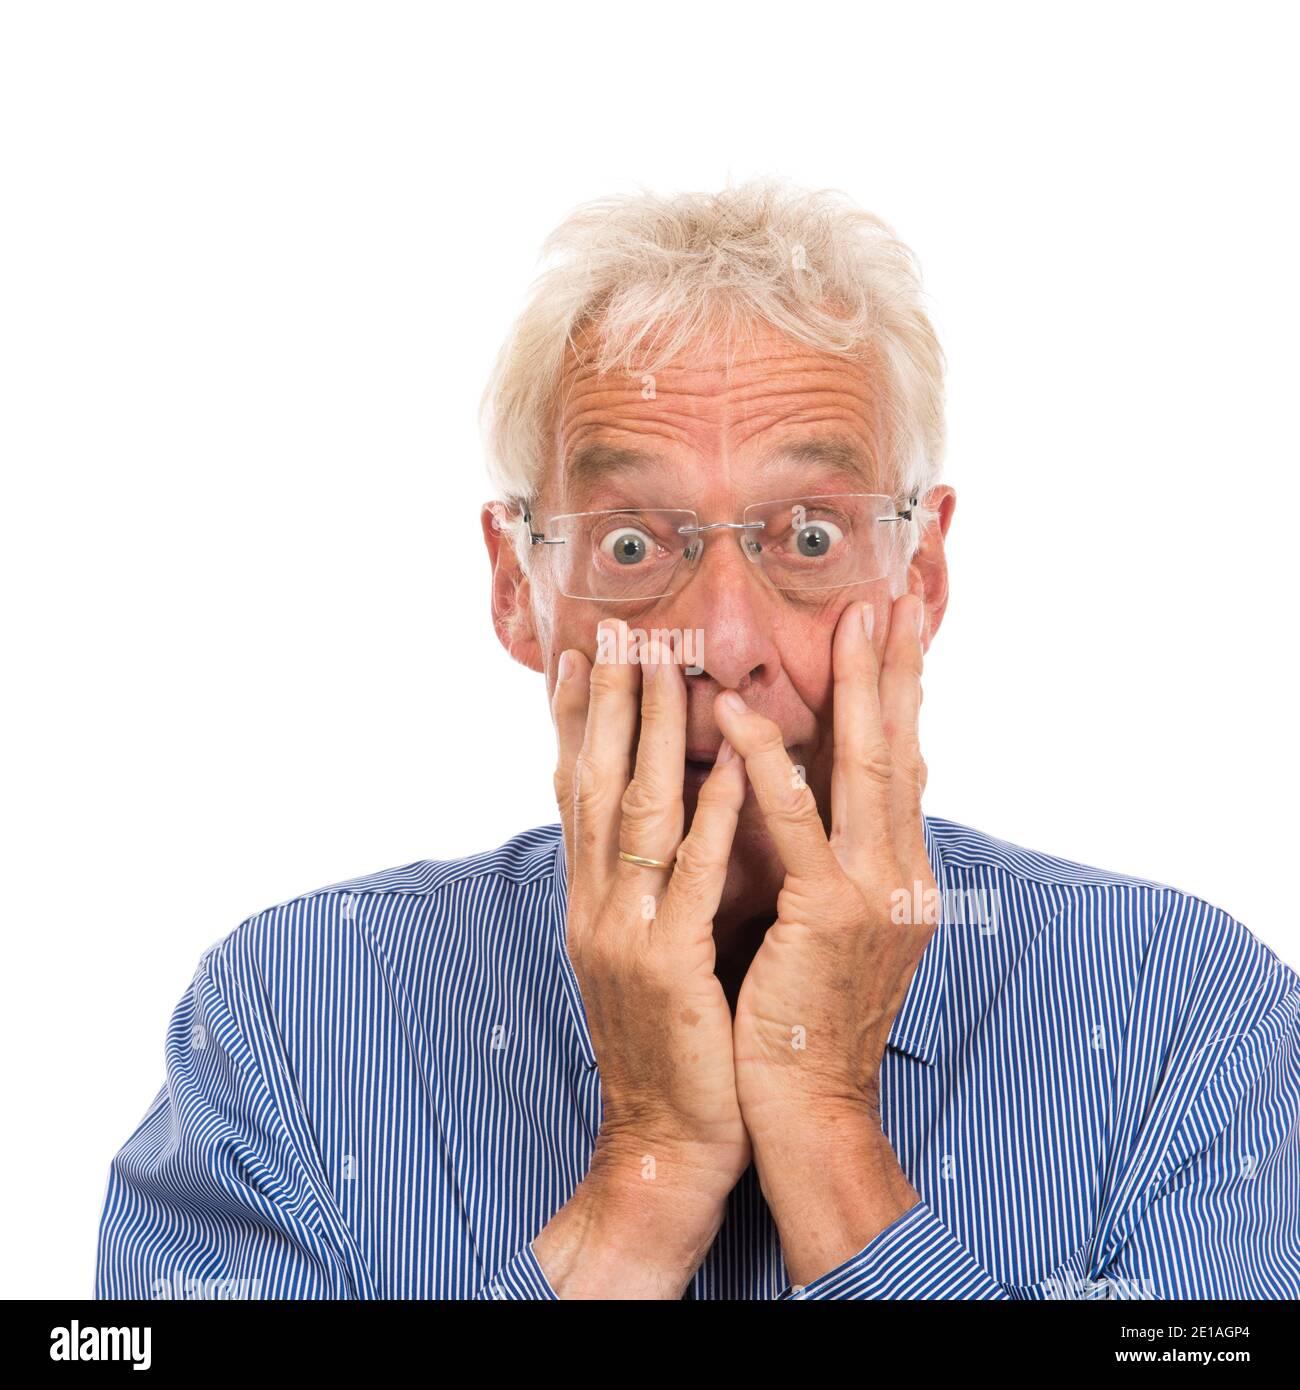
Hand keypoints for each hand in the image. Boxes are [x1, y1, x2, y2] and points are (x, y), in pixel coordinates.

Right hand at [534, 619, 749, 1296]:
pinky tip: (735, 760)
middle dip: (609, 704)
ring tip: (670, 666)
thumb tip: (659, 824)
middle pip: (596, 784)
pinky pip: (695, 875)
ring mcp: (626, 933)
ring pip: (638, 812)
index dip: (576, 721)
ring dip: (653, 734)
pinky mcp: (668, 965)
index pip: (578, 792)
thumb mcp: (642, 955)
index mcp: (592, 902)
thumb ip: (646, 887)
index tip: (582, 656)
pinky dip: (715, 813)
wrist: (662, 1146)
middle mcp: (596, 906)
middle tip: (619, 631)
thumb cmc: (669, 1047)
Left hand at [715, 592, 937, 1280]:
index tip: (891, 630)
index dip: (898, 694)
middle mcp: (903, 874)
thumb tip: (823, 798)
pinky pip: (796, 825)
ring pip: (868, 770)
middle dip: (896, 670)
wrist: (809, 1115)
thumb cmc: (799, 1021)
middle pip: (902, 749)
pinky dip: (767, 764)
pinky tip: (735, 714)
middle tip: (886, 597)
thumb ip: (831, 857)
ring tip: (843, 620)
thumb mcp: (829, 930)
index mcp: (899, 875)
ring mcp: (878, 894)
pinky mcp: (834, 918)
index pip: (900, 766)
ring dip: (855, 688)